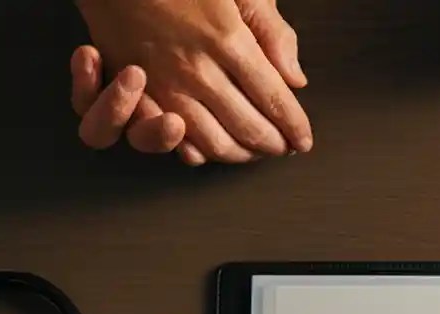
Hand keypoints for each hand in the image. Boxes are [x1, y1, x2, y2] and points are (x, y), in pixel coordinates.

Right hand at [74, 0, 311, 163]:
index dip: (294, 126)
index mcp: (226, 39)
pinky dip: (196, 152)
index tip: (304, 139)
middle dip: (273, 145)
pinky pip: (169, 140)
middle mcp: (195, 68)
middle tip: (284, 146)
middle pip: (248, 128)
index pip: (273, 99)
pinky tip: (213, 150)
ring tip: (255, 152)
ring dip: (241, 156)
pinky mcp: (135, 92)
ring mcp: (163, 84)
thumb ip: (272, 31)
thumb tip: (295, 79)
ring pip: (213, 143)